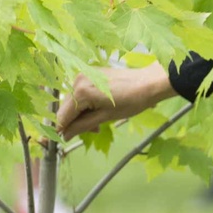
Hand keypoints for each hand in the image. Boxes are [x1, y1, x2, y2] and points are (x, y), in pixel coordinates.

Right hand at [56, 63, 174, 140]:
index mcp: (81, 92)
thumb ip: (82, 126)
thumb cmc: (131, 101)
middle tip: (95, 130)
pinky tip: (99, 108)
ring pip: (74, 101)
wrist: (149, 82)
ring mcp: (84, 74)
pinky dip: (87, 103)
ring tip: (99, 122)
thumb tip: (65, 136)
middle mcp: (78, 80)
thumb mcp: (105, 118)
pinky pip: (81, 92)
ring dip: (82, 113)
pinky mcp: (90, 72)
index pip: (63, 117)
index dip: (63, 130)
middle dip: (75, 122)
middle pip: (67, 108)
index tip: (64, 140)